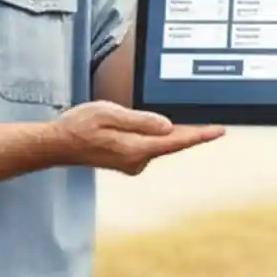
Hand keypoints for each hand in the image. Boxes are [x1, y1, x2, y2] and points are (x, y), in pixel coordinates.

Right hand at [49, 100, 224, 174]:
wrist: (58, 145)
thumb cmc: (79, 126)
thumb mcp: (109, 113)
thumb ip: (140, 120)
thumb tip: (168, 127)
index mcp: (136, 148)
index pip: (175, 141)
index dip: (199, 134)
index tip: (218, 130)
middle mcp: (137, 160)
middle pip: (170, 143)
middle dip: (187, 132)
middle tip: (207, 124)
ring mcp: (132, 163)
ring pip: (158, 143)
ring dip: (163, 131)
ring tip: (153, 119)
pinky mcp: (127, 161)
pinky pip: (147, 145)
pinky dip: (151, 135)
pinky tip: (142, 127)